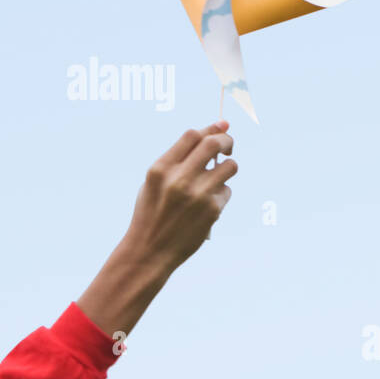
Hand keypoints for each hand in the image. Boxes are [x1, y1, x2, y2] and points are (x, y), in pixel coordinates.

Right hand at [123, 120, 236, 274]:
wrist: (149, 251)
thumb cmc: (152, 212)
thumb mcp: (154, 181)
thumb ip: (178, 158)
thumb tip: (213, 131)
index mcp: (161, 168)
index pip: (192, 135)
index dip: (211, 128)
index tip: (221, 128)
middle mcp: (179, 178)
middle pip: (214, 144)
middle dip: (227, 141)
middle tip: (228, 147)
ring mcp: (198, 195)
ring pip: (230, 166)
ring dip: (228, 167)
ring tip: (217, 177)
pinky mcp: (213, 210)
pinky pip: (227, 191)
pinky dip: (220, 194)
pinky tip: (206, 206)